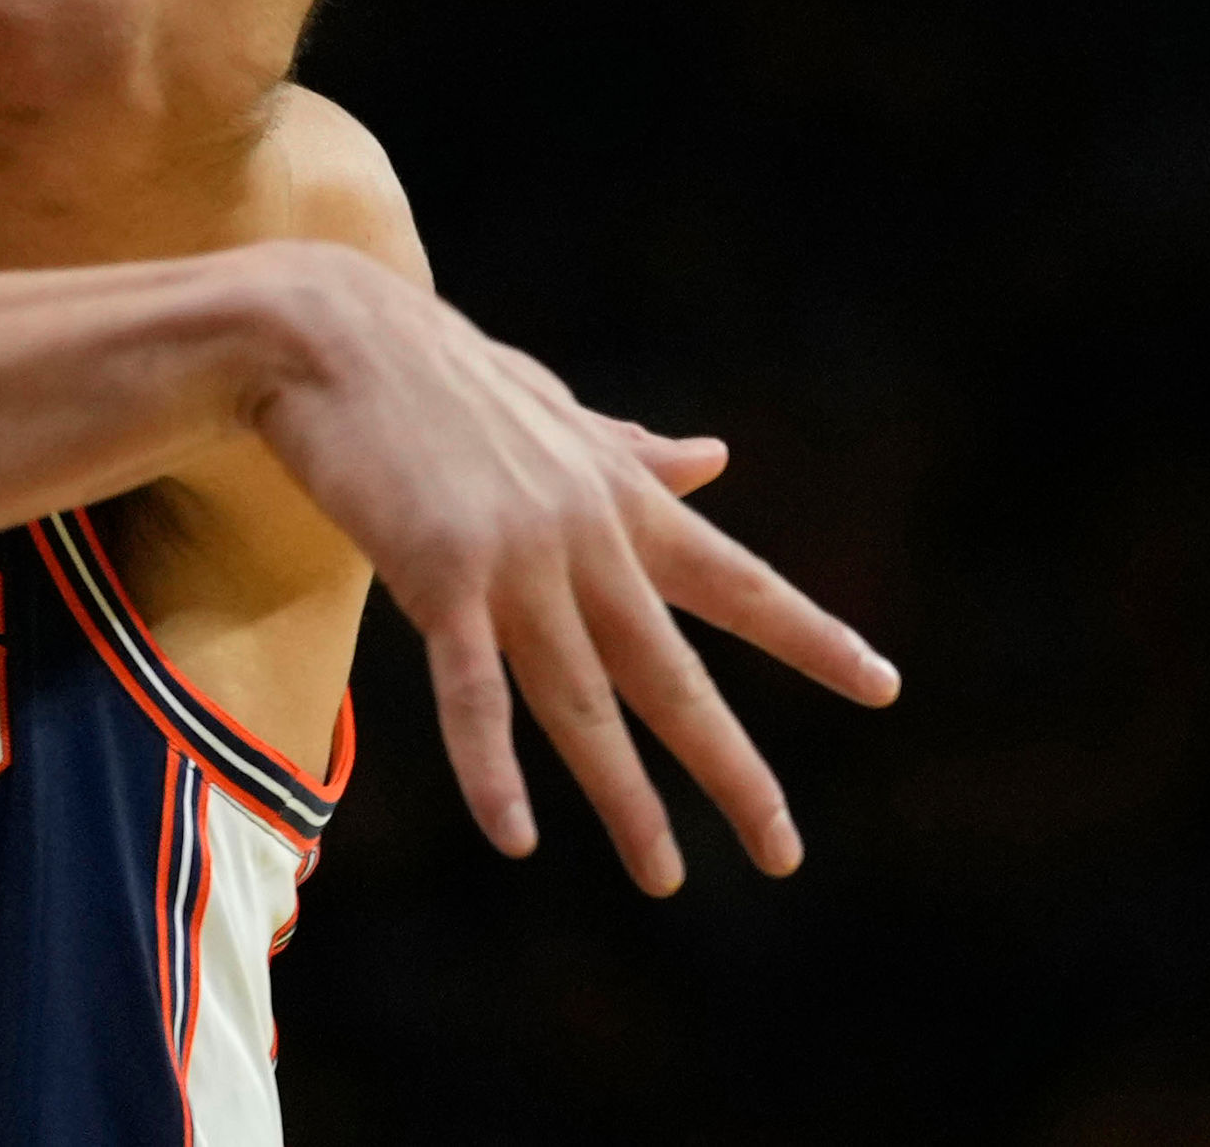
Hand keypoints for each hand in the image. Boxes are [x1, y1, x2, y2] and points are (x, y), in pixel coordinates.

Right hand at [239, 243, 899, 893]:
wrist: (325, 334)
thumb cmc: (428, 368)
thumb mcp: (548, 410)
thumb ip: (627, 450)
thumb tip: (714, 457)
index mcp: (618, 494)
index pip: (736, 581)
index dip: (812, 637)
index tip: (883, 686)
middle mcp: (586, 535)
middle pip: (673, 673)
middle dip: (733, 770)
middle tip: (783, 853)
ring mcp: (515, 560)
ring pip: (585, 701)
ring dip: (626, 798)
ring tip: (662, 876)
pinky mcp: (438, 576)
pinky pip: (473, 693)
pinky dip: (494, 767)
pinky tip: (516, 836)